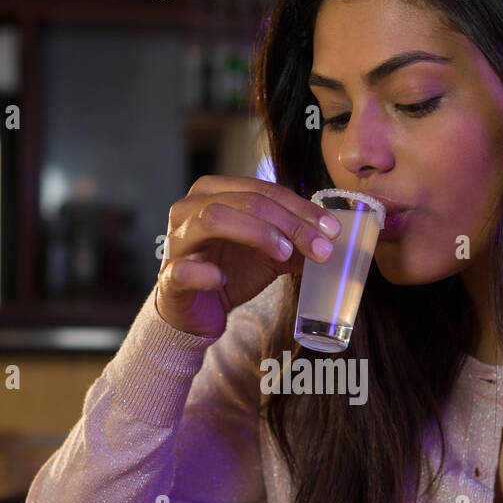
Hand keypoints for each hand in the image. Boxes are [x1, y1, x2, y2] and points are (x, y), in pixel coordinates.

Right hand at [157, 175, 341, 337]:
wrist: (198, 312)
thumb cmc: (229, 272)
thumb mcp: (269, 253)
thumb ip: (297, 243)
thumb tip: (333, 239)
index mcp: (214, 193)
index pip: (263, 190)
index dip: (301, 207)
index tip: (332, 230)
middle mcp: (191, 208)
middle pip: (244, 200)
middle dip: (289, 222)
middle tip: (321, 247)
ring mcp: (176, 241)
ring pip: (213, 218)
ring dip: (256, 233)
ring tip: (285, 255)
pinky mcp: (169, 277)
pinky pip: (183, 269)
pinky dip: (204, 273)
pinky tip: (223, 280)